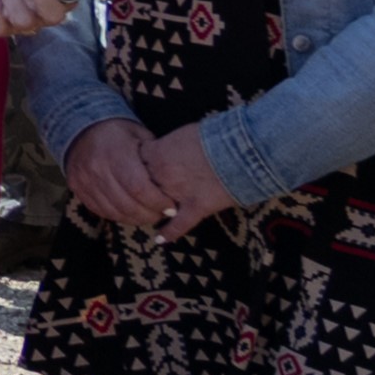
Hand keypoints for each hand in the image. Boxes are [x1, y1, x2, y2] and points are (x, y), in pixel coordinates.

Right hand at [63, 118, 169, 229]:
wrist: (82, 130)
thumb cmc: (118, 134)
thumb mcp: (140, 136)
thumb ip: (154, 158)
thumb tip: (172, 183)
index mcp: (115, 153)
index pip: (138, 187)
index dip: (157, 202)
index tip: (171, 207)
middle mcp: (97, 169)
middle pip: (126, 204)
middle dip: (149, 214)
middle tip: (163, 215)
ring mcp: (85, 181)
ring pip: (114, 212)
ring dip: (135, 218)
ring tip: (149, 215)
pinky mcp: (78, 190)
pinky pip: (101, 211)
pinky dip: (119, 216)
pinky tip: (131, 213)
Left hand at [142, 119, 235, 241]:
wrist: (242, 146)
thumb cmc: (215, 134)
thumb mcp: (183, 133)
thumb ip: (169, 145)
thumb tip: (167, 148)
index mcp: (157, 153)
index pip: (133, 164)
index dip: (135, 168)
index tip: (138, 170)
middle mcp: (162, 175)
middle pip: (139, 187)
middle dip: (140, 191)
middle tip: (141, 194)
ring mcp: (178, 193)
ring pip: (155, 207)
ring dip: (153, 210)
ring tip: (150, 213)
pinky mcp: (196, 207)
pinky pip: (178, 225)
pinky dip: (169, 233)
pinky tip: (160, 240)